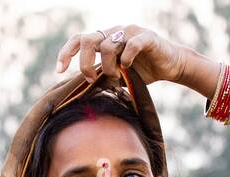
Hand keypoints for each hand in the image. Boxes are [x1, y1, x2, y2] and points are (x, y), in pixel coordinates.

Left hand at [55, 25, 188, 85]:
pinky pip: (131, 44)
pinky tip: (127, 68)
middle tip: (90, 79)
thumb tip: (82, 91)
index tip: (59, 70)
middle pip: (87, 40)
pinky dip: (126, 58)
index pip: (79, 40)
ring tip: (116, 77)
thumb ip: (101, 77)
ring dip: (107, 67)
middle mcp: (114, 32)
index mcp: (105, 39)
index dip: (66, 53)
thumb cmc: (142, 71)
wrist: (170, 65)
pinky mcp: (146, 37)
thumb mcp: (117, 75)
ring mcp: (130, 32)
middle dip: (84, 62)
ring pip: (107, 45)